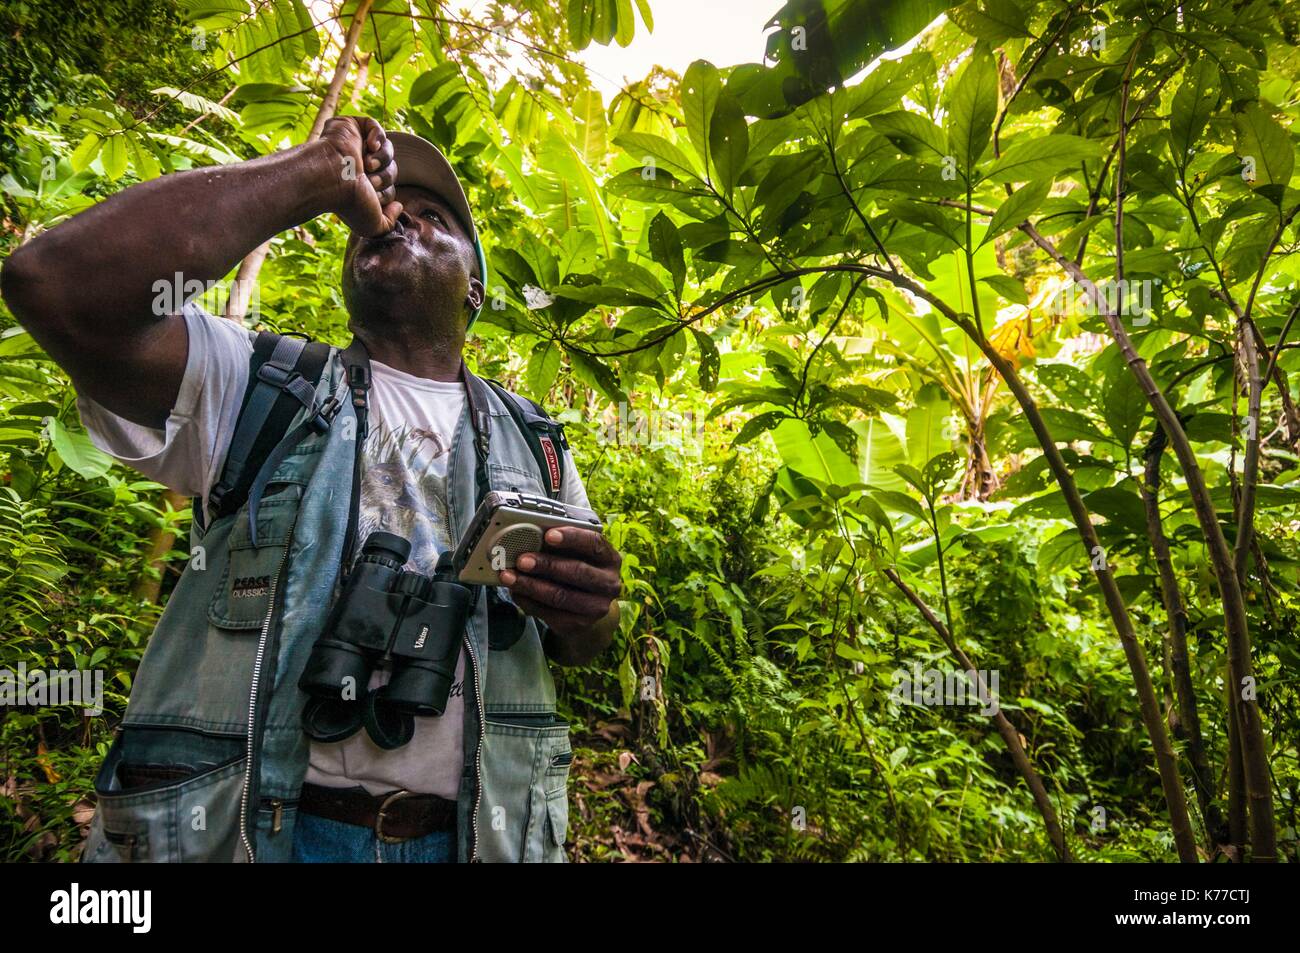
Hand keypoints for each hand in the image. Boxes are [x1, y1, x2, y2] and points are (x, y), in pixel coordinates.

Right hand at [318, 116, 400, 236]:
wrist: (332, 179)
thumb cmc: (348, 203)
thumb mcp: (372, 226)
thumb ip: (390, 222)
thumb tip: (399, 207)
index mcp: (360, 189)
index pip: (388, 189)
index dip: (385, 194)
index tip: (372, 196)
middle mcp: (357, 168)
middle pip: (391, 170)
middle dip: (385, 178)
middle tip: (369, 181)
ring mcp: (353, 147)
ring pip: (387, 150)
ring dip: (382, 159)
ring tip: (367, 165)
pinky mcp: (350, 127)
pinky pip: (375, 126)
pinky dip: (378, 136)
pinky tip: (371, 146)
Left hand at [498, 528, 621, 637]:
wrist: (587, 608)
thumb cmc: (578, 572)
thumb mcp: (577, 556)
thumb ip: (560, 547)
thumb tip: (528, 537)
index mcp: (609, 559)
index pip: (594, 543)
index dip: (572, 538)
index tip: (548, 535)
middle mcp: (609, 583)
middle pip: (577, 572)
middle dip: (546, 565)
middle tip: (522, 560)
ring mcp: (596, 607)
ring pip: (560, 595)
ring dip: (530, 586)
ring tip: (510, 577)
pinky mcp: (579, 624)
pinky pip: (549, 613)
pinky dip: (528, 602)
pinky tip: (516, 593)